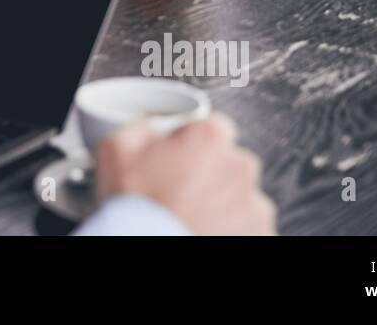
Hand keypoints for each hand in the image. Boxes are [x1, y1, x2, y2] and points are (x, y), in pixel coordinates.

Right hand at [94, 114, 276, 234]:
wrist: (145, 248)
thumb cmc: (134, 206)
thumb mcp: (115, 149)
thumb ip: (141, 127)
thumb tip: (150, 129)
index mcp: (210, 137)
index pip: (210, 128)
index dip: (190, 145)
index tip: (176, 161)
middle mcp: (239, 166)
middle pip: (227, 162)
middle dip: (207, 174)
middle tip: (179, 193)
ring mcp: (254, 205)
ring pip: (238, 196)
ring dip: (220, 204)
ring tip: (189, 218)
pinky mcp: (260, 233)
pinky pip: (246, 226)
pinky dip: (230, 229)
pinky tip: (202, 231)